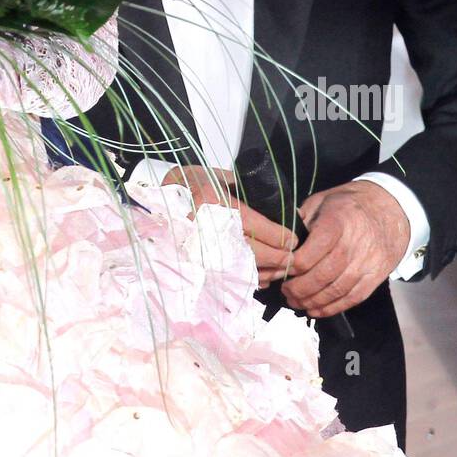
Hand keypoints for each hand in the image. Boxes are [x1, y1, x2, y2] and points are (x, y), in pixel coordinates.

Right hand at [162, 165, 298, 283]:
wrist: (162, 199)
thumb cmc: (195, 183)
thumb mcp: (222, 177)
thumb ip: (249, 191)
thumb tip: (285, 210)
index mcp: (211, 201)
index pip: (254, 225)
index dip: (279, 235)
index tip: (293, 239)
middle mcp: (204, 227)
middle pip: (252, 251)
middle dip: (279, 258)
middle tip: (294, 258)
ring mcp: (198, 248)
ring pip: (242, 268)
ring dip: (268, 272)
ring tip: (283, 268)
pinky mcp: (197, 262)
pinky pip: (229, 277)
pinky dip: (251, 279)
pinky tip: (264, 275)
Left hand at [281, 180, 409, 317]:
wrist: (391, 209)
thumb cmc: (350, 204)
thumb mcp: (323, 201)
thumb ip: (302, 219)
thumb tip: (280, 240)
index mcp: (337, 222)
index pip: (312, 251)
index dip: (293, 265)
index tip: (282, 270)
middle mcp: (353, 245)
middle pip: (322, 275)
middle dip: (299, 289)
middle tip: (285, 292)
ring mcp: (367, 263)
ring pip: (336, 291)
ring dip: (312, 301)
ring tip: (295, 302)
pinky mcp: (376, 277)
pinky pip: (352, 298)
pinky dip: (332, 308)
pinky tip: (315, 310)